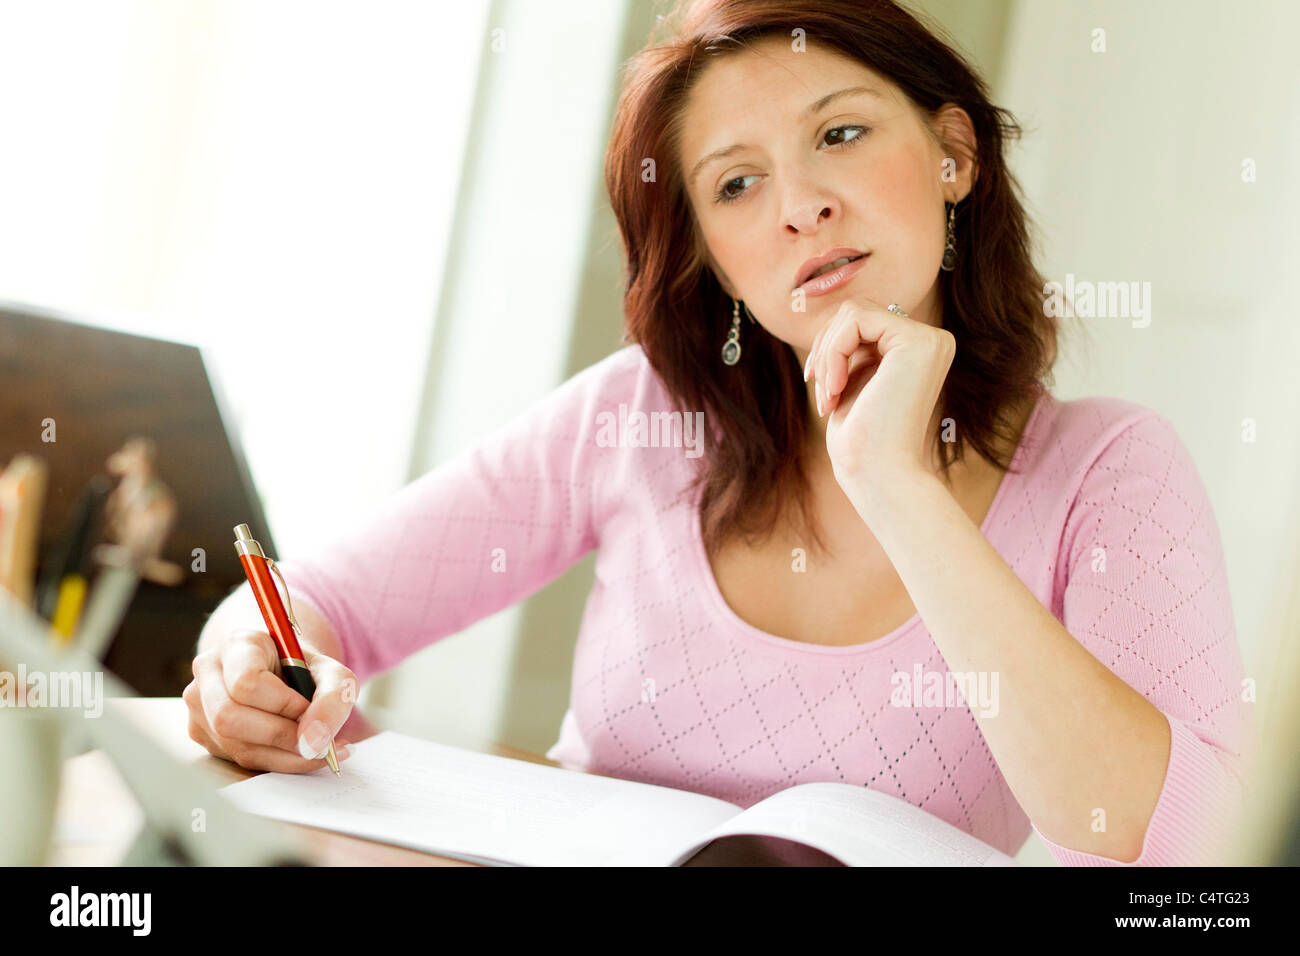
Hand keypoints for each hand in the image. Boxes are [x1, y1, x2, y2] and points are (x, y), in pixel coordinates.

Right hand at [184, 628, 357, 771]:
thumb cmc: (307, 672)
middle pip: (229, 717)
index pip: (247, 681)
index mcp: (238, 645)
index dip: (282, 703)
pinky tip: (298, 751)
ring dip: (284, 755)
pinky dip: (276, 762)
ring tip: (316, 748)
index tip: (309, 709)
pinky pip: (237, 760)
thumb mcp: (334, 675)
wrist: (286, 674)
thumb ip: (332, 700)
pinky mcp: (202, 734)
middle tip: (318, 740)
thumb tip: (313, 741)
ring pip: (234, 745)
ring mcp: (199, 705)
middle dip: (281, 735)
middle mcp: (209, 672)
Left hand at [803, 297, 955, 489]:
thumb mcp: (853, 380)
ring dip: (827, 353)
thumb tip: (841, 315)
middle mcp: (932, 341)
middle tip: (822, 392)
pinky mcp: (919, 342)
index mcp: (918, 350)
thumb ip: (854, 347)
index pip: (862, 320)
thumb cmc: (861, 439)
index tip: (819, 385)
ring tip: (828, 395)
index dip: (830, 347)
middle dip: (826, 347)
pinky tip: (835, 388)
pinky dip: (833, 352)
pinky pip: (856, 320)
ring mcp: (931, 339)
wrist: (879, 474)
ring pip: (853, 312)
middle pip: (857, 311)